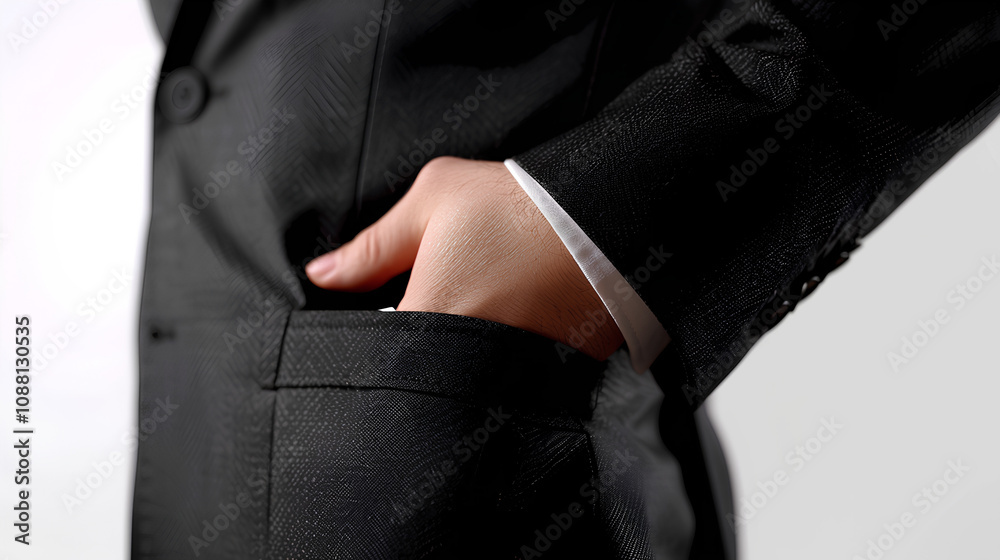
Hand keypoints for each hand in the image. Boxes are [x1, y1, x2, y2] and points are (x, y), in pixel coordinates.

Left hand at [304, 156, 623, 360]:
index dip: (378, 339)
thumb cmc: (518, 202)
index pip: (379, 356)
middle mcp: (470, 357)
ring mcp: (517, 370)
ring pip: (469, 380)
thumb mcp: (434, 199)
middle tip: (447, 303)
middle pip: (424, 372)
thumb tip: (322, 275)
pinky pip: (516, 379)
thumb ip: (372, 245)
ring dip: (465, 355)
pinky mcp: (555, 372)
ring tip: (487, 304)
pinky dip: (510, 357)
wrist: (608, 212)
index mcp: (431, 316)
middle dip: (421, 349)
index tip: (392, 312)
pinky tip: (520, 316)